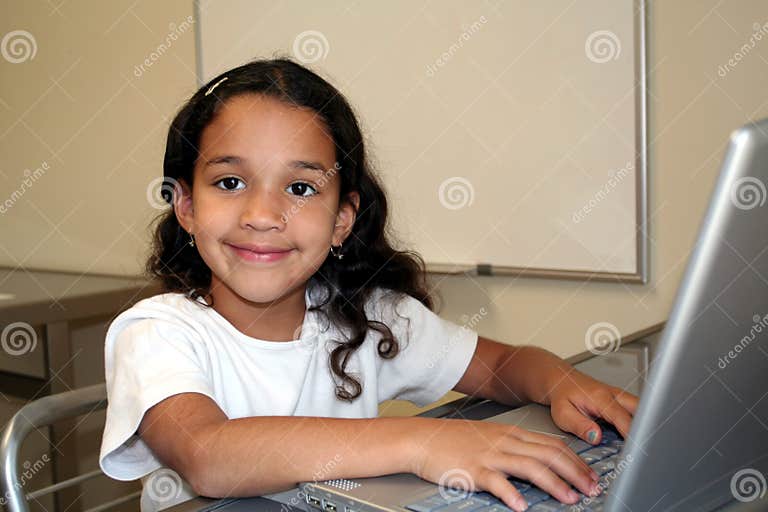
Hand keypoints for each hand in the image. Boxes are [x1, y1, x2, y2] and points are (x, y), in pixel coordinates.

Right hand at [406, 417, 602, 511]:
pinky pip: (496, 482)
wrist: (423, 438)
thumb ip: (515, 448)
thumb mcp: (490, 438)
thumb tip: (541, 463)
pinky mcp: (472, 469)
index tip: (591, 476)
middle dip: (575, 472)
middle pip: (548, 454)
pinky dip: (511, 494)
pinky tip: (521, 506)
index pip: (552, 444)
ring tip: (569, 498)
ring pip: (530, 466)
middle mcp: (504, 442)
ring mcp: (489, 455)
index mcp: (511, 434)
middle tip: (591, 489)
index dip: (576, 461)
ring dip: (554, 483)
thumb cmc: (454, 441)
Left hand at [547, 368, 639, 444]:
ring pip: (642, 410)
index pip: (623, 418)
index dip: (632, 436)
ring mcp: (620, 397)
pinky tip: (634, 436)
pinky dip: (639, 423)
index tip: (636, 450)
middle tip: (644, 449)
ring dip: (644, 426)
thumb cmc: (562, 396)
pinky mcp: (622, 401)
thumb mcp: (563, 414)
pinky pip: (637, 412)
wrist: (561, 381)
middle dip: (646, 429)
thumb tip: (596, 437)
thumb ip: (579, 426)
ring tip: (640, 445)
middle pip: (641, 411)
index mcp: (601, 398)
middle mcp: (615, 395)